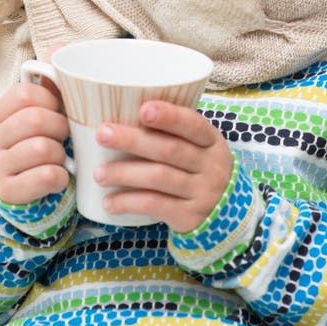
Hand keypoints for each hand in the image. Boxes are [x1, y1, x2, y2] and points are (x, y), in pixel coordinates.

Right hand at [0, 48, 69, 204]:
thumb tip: (58, 46)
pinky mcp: (8, 192)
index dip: (51, 100)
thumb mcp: (40, 111)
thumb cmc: (37, 142)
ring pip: (42, 148)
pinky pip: (46, 177)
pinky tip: (58, 176)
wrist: (24, 190)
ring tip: (59, 157)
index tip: (57, 111)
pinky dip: (61, 176)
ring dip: (61, 153)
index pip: (24, 93)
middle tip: (63, 135)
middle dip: (60, 127)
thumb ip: (49, 81)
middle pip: (34, 119)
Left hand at [93, 101, 233, 232]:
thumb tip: (124, 113)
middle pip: (169, 150)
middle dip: (133, 140)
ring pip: (159, 178)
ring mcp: (201, 192)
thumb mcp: (200, 148)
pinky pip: (155, 206)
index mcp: (211, 141)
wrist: (228, 213)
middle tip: (103, 134)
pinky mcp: (189, 216)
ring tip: (99, 173)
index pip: (193, 124)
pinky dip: (129, 203)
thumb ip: (174, 134)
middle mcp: (210, 166)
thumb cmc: (199, 169)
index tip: (144, 109)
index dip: (170, 116)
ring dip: (125, 174)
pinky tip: (109, 202)